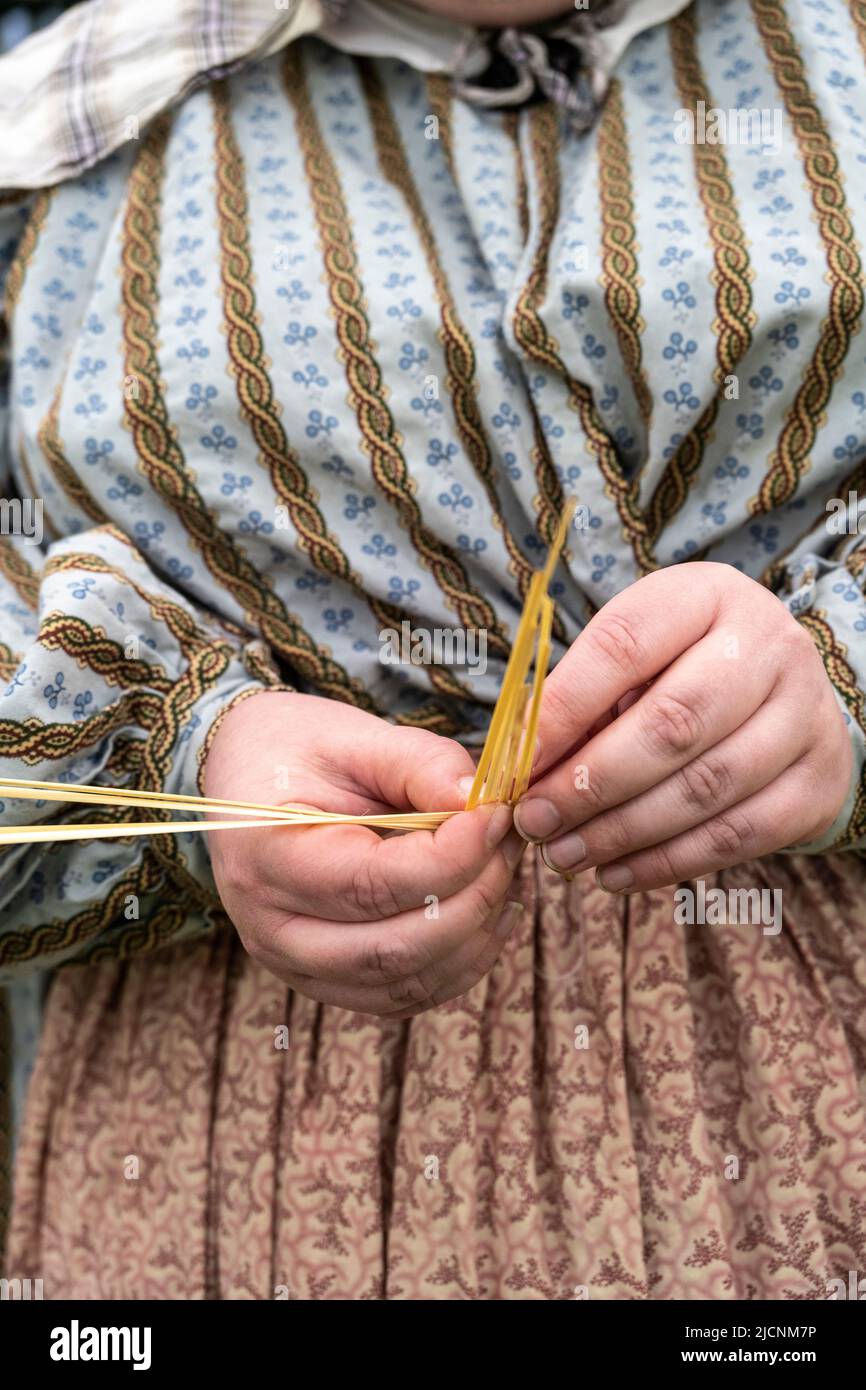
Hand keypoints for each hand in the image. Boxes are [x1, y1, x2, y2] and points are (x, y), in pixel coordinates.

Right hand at [203, 692, 524, 1015]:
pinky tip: (487, 911)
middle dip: (473, 896)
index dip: (452, 858)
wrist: (245, 777)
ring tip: (503, 870)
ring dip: (475, 934)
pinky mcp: (324, 981)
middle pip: (394, 948)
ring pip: (406, 982)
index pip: (372, 884)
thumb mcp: (355, 736)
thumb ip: (421, 764)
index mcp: (267, 856)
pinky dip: (460, 962)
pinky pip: (404, 996)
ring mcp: (293, 966)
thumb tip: (483, 805)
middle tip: (509, 841)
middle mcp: (270, 928)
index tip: (496, 816)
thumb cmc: (299, 750)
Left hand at [514, 563, 852, 891]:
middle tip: (537, 821)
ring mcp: (805, 714)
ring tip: (565, 854)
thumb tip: (519, 768)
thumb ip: (582, 702)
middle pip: (672, 723)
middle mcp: (768, 645)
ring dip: (622, 831)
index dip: (563, 710)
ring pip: (706, 787)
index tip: (515, 763)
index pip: (624, 645)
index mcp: (706, 595)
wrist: (787, 698)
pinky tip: (616, 874)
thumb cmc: (683, 672)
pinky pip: (739, 836)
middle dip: (591, 783)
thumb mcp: (637, 660)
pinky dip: (668, 863)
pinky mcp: (818, 781)